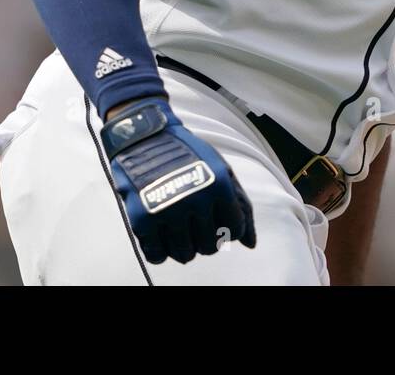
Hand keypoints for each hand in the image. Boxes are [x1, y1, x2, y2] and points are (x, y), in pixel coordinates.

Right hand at [100, 98, 256, 263]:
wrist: (145, 138)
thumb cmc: (188, 155)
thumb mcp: (222, 170)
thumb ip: (240, 206)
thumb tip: (251, 244)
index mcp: (220, 187)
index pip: (233, 230)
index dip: (226, 230)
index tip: (215, 222)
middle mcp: (197, 200)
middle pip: (209, 246)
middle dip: (204, 240)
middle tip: (194, 225)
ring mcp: (169, 211)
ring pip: (185, 255)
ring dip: (183, 248)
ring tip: (177, 229)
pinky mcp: (143, 220)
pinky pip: (156, 255)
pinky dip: (159, 253)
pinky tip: (160, 238)